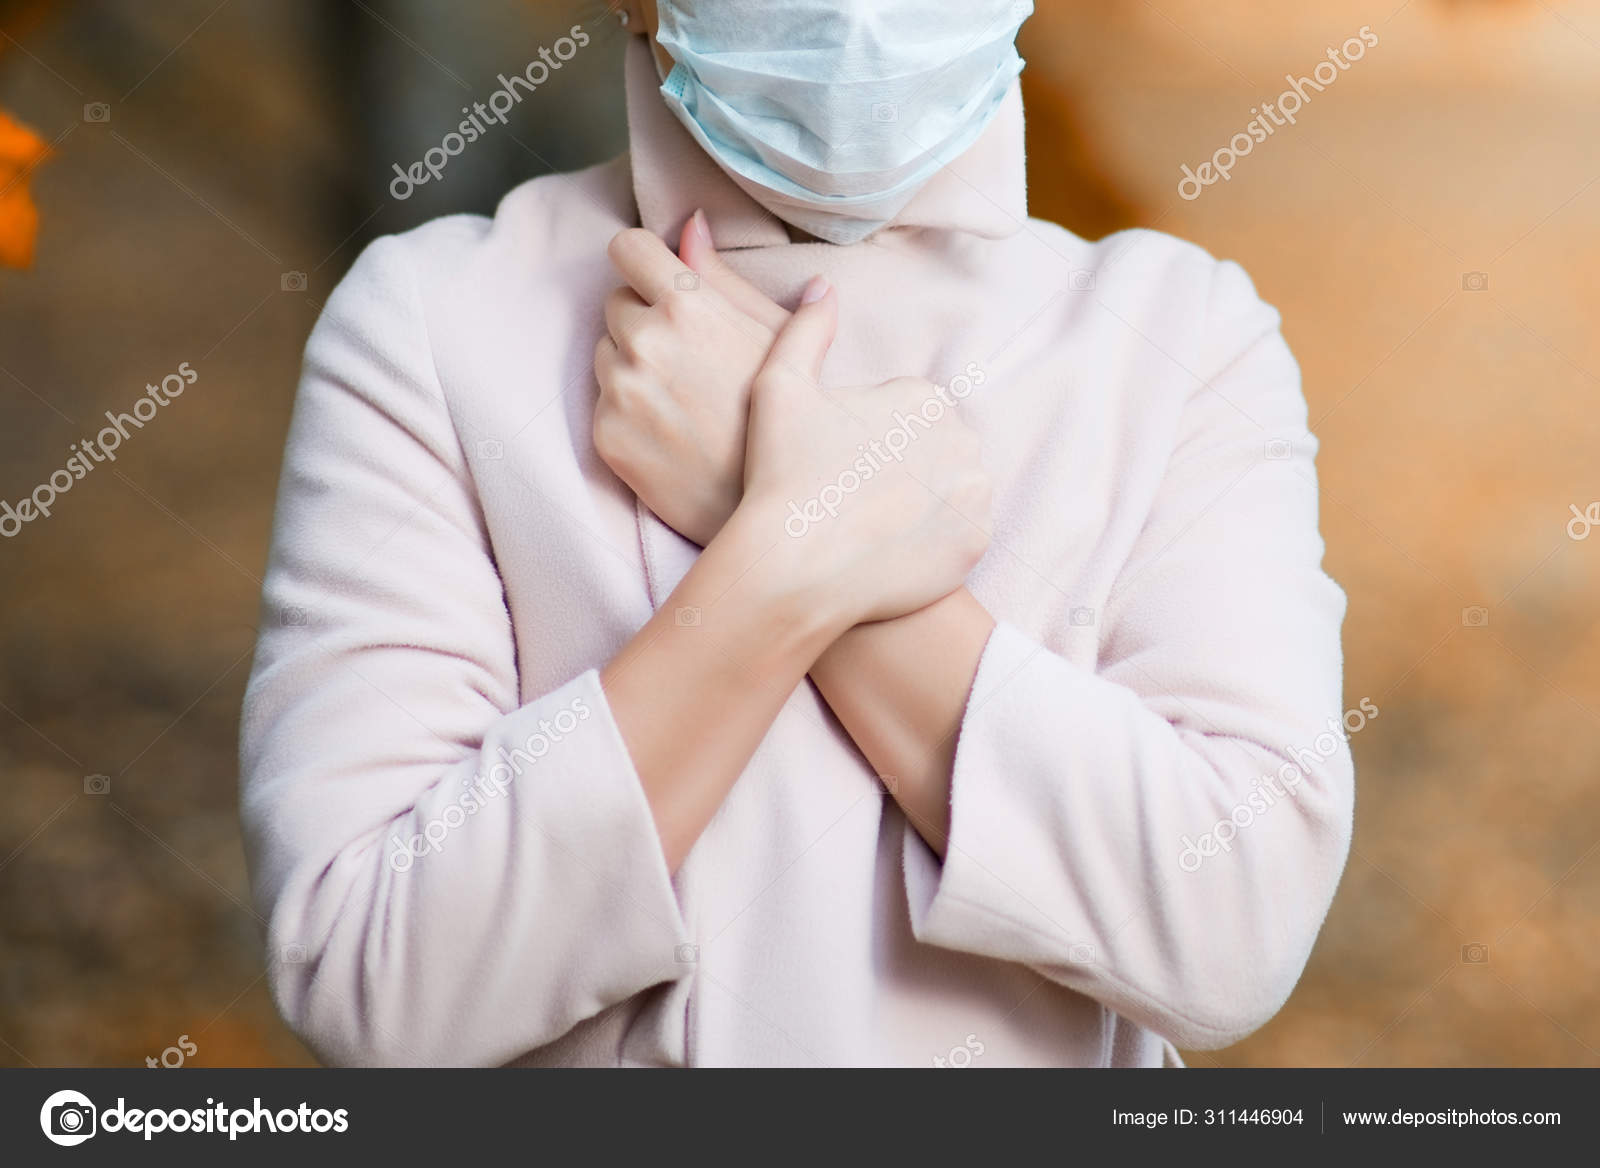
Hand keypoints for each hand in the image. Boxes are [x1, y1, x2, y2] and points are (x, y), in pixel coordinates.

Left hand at [593, 213, 782, 545]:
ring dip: (633, 365)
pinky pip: (604, 401)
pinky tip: (671, 430)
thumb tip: (691, 224)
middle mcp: (645, 341)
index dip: (643, 262)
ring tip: (683, 398)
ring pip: (606, 353)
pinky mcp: (606, 435)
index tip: (657, 279)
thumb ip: (723, 274)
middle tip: (690, 358)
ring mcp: (620, 390)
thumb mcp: (774, 336)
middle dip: (646, 319)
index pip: (627, 248)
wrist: (776, 508)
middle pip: (617, 302)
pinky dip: (629, 411)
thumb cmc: (787, 417)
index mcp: (688, 303)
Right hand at [735, 279, 991, 627]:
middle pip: (935, 456)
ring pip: (951, 496)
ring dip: (923, 508)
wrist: (792, 566)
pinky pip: (959, 541)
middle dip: (903, 474)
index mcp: (924, 397)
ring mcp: (974, 495)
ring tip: (870, 529)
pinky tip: (890, 554)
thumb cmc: (781, 474)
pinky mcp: (975, 545)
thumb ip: (807, 329)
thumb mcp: (780, 386)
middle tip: (851, 500)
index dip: (867, 445)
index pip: (907, 420)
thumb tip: (823, 286)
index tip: (837, 466)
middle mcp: (963, 439)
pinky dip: (933, 548)